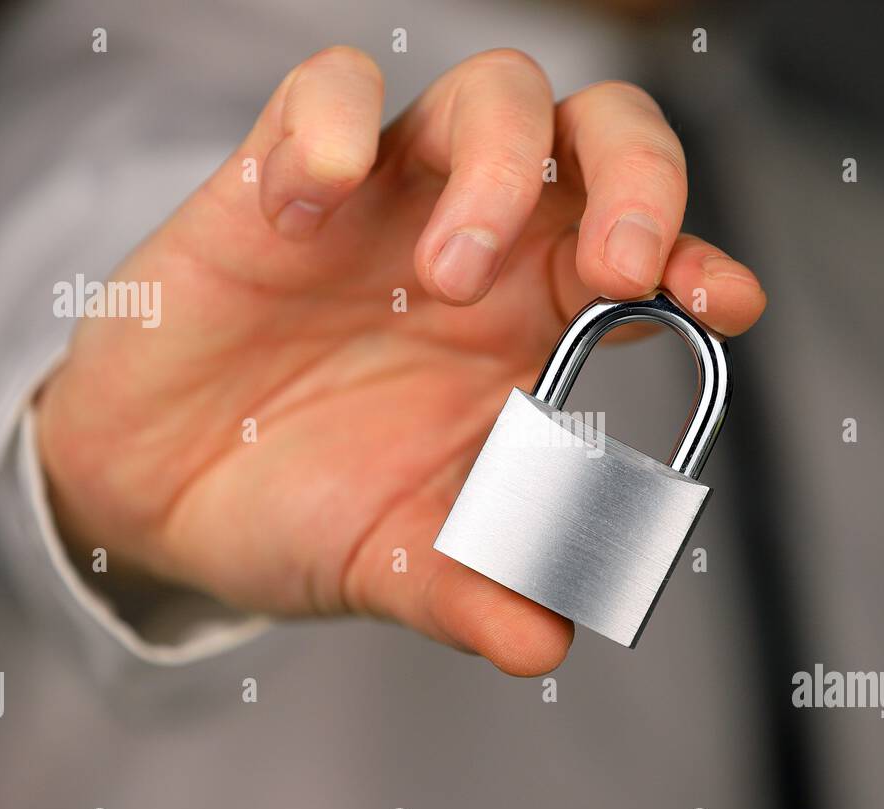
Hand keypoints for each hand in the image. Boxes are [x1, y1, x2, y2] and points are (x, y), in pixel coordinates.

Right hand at [35, 47, 765, 674]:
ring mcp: (386, 200)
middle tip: (610, 272)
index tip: (724, 305)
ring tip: (447, 276)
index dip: (695, 262)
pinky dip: (332, 127)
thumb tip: (547, 642)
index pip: (646, 258)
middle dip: (639, 181)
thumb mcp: (394, 560)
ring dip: (501, 168)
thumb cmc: (296, 505)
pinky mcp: (280, 177)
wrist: (159, 494)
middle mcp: (479, 245)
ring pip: (494, 94)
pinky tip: (309, 208)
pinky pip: (326, 91)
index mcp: (529, 327)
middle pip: (600, 139)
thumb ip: (471, 591)